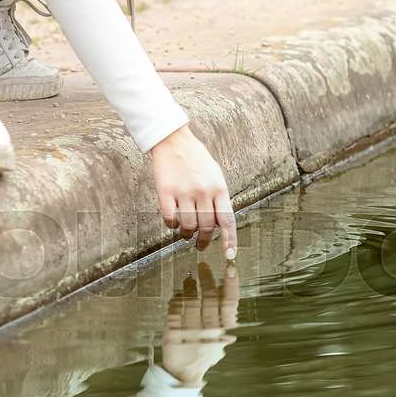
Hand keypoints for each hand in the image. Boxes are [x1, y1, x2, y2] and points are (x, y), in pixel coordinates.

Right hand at [149, 124, 236, 257]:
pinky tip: (173, 222)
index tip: (229, 255)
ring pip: (187, 226)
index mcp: (219, 188)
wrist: (174, 141)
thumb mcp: (215, 176)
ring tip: (186, 234)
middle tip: (201, 246)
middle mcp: (203, 191)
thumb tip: (219, 225)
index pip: (227, 220)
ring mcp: (184, 192)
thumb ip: (219, 199)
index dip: (230, 240)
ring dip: (186, 234)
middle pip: (206, 227)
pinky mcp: (165, 192)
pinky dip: (171, 225)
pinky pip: (170, 218)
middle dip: (204, 241)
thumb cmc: (196, 160)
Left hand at [161, 259, 240, 386]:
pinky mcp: (172, 333)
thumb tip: (224, 286)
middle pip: (208, 298)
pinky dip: (175, 300)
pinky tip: (178, 295)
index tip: (230, 268)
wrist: (185, 373)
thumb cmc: (205, 350)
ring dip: (190, 287)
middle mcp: (208, 331)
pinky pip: (173, 310)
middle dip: (207, 279)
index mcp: (222, 331)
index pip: (230, 303)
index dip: (231, 285)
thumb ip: (223, 314)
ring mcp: (190, 332)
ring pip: (190, 302)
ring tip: (189, 278)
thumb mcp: (220, 335)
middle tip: (203, 266)